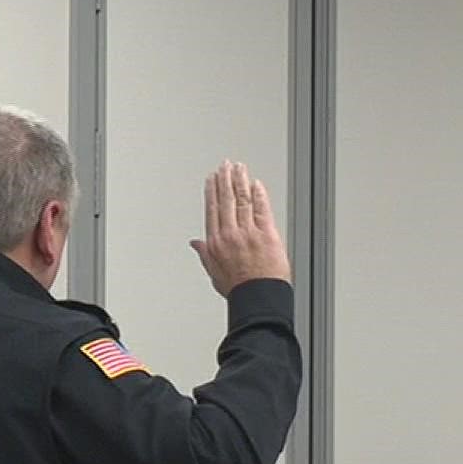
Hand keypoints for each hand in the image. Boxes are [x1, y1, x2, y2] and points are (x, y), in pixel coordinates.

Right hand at [189, 160, 290, 295]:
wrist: (258, 298)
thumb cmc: (239, 289)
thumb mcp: (214, 273)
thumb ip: (204, 254)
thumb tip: (195, 243)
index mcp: (216, 242)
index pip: (212, 208)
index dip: (212, 190)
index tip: (212, 178)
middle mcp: (231, 234)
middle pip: (226, 199)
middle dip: (225, 179)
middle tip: (225, 165)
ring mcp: (249, 233)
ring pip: (242, 199)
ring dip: (240, 180)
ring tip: (239, 167)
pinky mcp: (267, 234)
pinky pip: (262, 208)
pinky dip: (259, 194)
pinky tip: (257, 184)